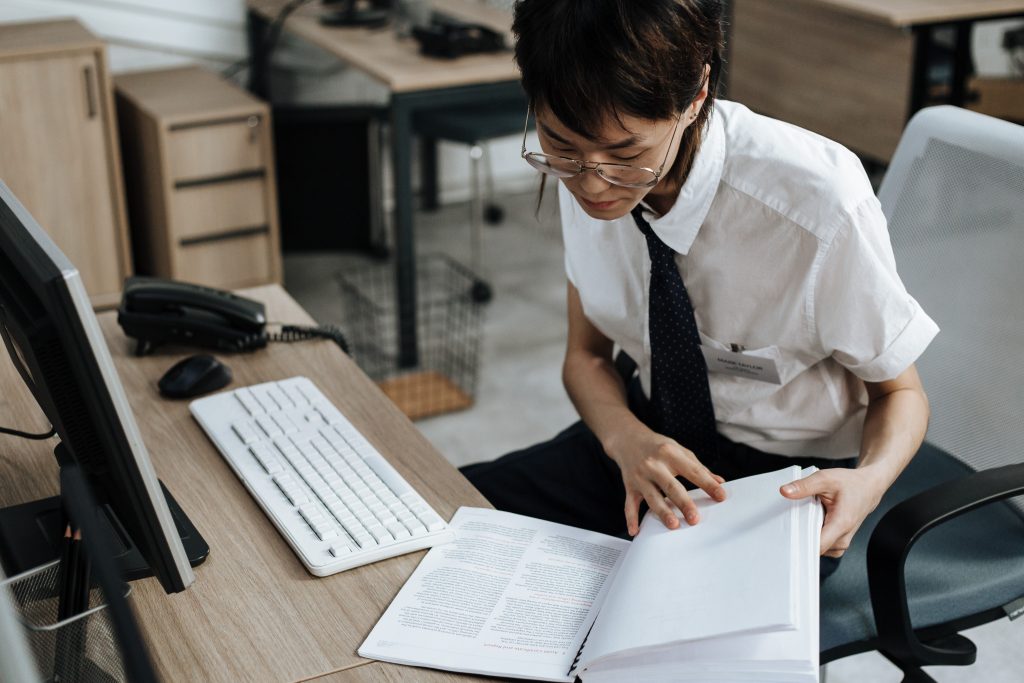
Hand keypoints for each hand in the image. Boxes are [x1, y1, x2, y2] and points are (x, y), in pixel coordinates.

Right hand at [606, 425, 726, 535]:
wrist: (627, 439)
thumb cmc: (657, 446)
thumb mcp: (678, 450)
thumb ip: (698, 467)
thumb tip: (719, 482)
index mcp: (669, 453)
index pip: (693, 471)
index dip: (708, 484)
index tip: (721, 496)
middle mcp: (653, 464)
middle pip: (671, 486)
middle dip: (683, 503)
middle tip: (695, 518)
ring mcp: (640, 476)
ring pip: (652, 497)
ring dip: (662, 512)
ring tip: (673, 525)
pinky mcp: (630, 486)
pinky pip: (629, 504)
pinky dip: (631, 518)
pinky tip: (635, 531)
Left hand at [780, 468, 885, 556]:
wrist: (868, 488)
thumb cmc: (850, 484)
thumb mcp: (825, 478)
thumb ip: (804, 486)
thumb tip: (785, 492)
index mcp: (841, 524)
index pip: (817, 545)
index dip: (799, 543)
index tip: (785, 536)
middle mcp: (843, 538)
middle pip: (813, 548)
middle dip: (799, 537)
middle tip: (787, 523)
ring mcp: (841, 543)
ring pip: (816, 548)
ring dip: (805, 536)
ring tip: (801, 519)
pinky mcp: (838, 543)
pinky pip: (820, 545)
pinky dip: (811, 536)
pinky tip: (808, 523)